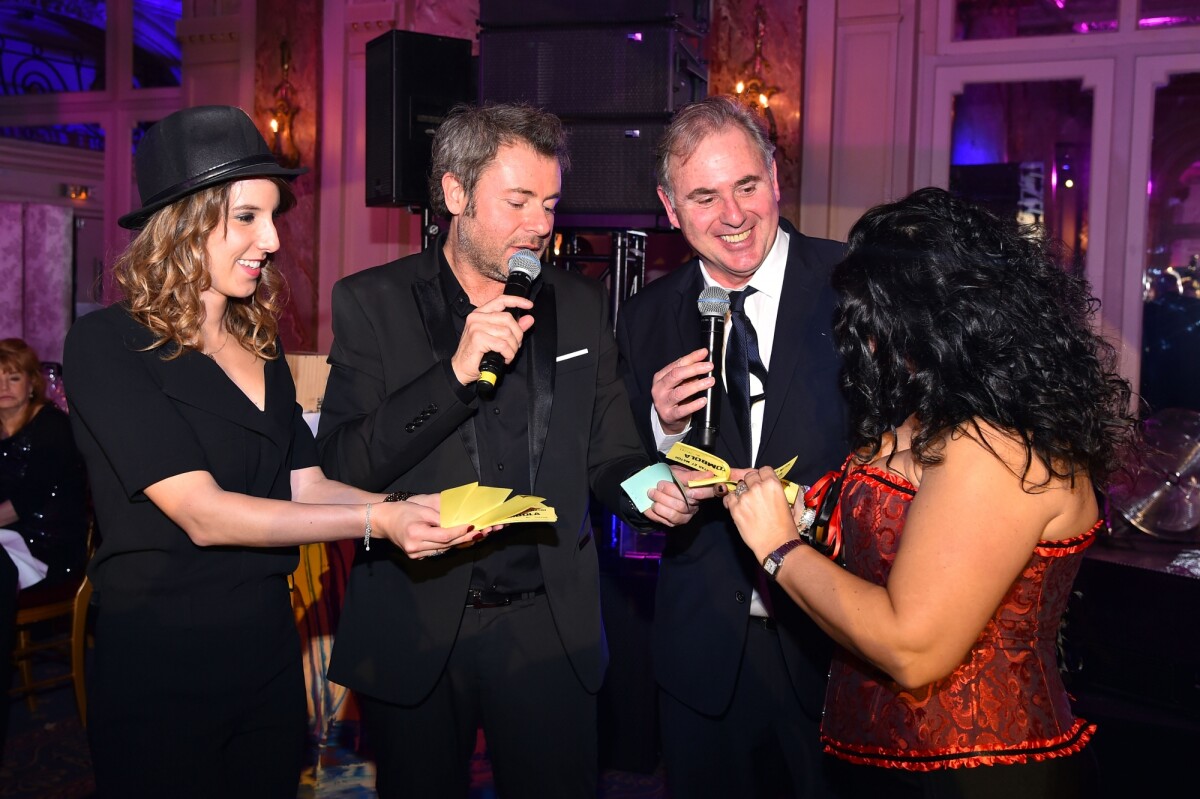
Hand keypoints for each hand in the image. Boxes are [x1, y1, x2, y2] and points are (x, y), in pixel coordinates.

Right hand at [372, 496, 494, 557]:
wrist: (382, 521)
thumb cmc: (400, 511)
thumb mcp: (421, 509)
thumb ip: (440, 517)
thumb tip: (458, 522)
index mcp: (416, 534)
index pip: (444, 536)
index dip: (460, 531)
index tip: (473, 525)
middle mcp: (416, 548)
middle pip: (447, 545)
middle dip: (466, 537)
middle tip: (482, 532)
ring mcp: (416, 554)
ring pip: (444, 549)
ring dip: (460, 542)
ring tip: (477, 536)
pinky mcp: (417, 556)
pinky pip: (438, 551)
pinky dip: (449, 545)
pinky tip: (461, 540)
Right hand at [449, 295, 535, 384]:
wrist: (461, 368)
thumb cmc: (477, 354)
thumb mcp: (496, 337)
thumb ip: (512, 327)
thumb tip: (529, 319)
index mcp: (480, 313)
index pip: (501, 300)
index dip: (517, 301)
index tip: (529, 305)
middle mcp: (477, 317)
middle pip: (507, 318)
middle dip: (517, 334)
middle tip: (515, 346)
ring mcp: (476, 327)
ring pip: (506, 333)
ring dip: (513, 347)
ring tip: (508, 354)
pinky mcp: (477, 339)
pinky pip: (502, 344)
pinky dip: (508, 354)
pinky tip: (505, 358)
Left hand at [644, 466, 710, 526]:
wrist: (660, 483)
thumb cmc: (672, 477)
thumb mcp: (681, 472)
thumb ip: (692, 476)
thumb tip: (710, 474)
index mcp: (698, 495)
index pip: (698, 496)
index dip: (688, 493)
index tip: (674, 486)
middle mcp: (693, 508)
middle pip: (681, 505)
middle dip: (667, 495)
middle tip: (657, 486)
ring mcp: (683, 517)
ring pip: (673, 515)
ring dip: (660, 504)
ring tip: (651, 494)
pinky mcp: (673, 523)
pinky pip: (664, 521)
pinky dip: (654, 514)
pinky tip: (648, 506)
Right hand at [650, 348, 714, 434]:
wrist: (668, 420)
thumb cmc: (675, 398)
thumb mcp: (679, 383)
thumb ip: (688, 371)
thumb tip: (703, 359)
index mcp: (660, 377)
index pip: (676, 364)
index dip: (691, 358)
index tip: (704, 353)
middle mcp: (659, 389)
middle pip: (676, 375)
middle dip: (694, 369)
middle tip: (709, 367)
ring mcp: (662, 403)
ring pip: (680, 392)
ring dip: (697, 385)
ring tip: (710, 381)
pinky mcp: (669, 415)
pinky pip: (683, 410)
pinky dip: (694, 405)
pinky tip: (703, 400)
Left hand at [721, 466, 796, 560]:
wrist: (777, 544)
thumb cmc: (784, 527)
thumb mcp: (786, 502)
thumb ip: (774, 490)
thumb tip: (767, 486)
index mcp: (773, 484)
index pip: (763, 469)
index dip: (762, 475)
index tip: (760, 481)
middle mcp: (758, 487)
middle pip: (749, 476)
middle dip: (750, 482)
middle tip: (753, 493)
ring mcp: (745, 497)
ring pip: (738, 487)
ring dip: (741, 493)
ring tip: (746, 503)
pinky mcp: (735, 509)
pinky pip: (729, 498)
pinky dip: (731, 501)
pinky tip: (737, 507)